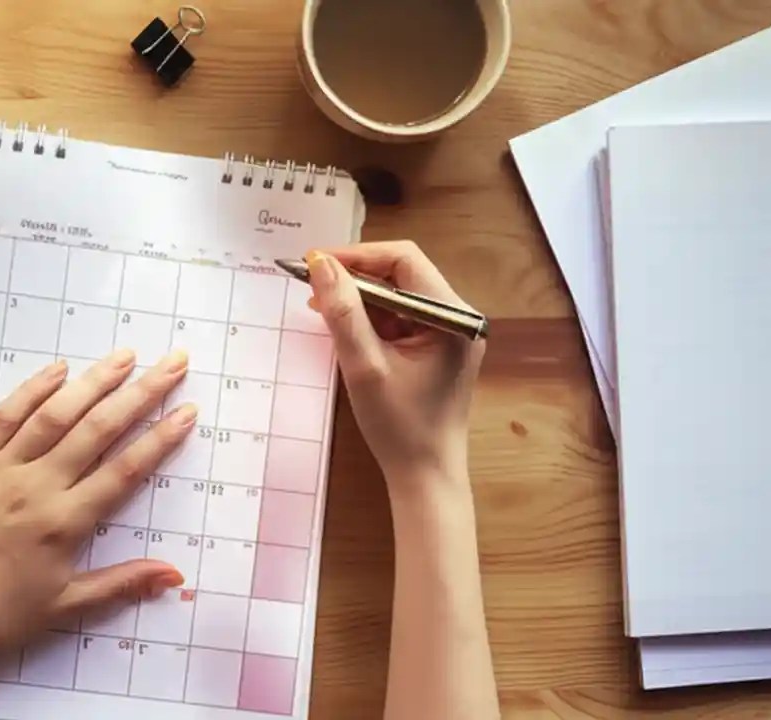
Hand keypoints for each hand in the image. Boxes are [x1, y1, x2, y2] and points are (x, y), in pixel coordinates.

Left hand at [0, 349, 195, 677]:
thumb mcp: (63, 607)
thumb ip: (121, 584)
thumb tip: (175, 575)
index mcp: (64, 524)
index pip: (125, 470)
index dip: (161, 438)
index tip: (188, 410)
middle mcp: (37, 487)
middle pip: (98, 430)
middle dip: (141, 394)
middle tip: (172, 363)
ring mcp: (1, 470)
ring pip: (56, 415)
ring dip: (93, 382)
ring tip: (125, 356)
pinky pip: (4, 418)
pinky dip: (32, 390)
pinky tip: (58, 369)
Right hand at [305, 242, 483, 488]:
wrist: (424, 476)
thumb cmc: (399, 428)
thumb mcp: (365, 367)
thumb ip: (343, 313)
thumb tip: (320, 265)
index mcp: (453, 317)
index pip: (404, 260)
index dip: (358, 256)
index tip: (317, 262)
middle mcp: (458, 317)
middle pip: (401, 274)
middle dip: (355, 276)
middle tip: (311, 283)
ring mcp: (449, 332)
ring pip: (397, 295)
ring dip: (359, 298)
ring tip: (320, 305)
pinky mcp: (437, 347)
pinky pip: (400, 317)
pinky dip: (370, 318)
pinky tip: (342, 326)